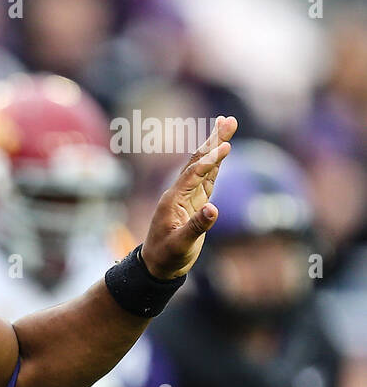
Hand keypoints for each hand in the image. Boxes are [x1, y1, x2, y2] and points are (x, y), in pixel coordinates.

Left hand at [140, 115, 235, 278]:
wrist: (156, 266)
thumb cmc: (166, 256)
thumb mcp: (181, 244)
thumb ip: (197, 226)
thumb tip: (214, 209)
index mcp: (173, 199)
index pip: (194, 174)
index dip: (211, 160)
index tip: (226, 145)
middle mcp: (178, 193)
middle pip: (198, 161)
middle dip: (213, 141)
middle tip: (229, 120)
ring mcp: (186, 197)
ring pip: (203, 167)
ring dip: (215, 147)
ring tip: (227, 126)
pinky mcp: (193, 203)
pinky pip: (206, 179)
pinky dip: (215, 164)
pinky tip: (222, 152)